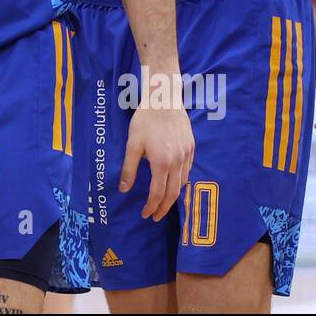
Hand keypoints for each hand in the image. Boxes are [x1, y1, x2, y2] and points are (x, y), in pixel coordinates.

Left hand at [121, 89, 193, 220]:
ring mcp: (187, 155)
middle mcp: (178, 162)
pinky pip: (188, 171)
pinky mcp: (191, 147)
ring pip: (183, 183)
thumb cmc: (145, 120)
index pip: (157, 193)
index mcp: (162, 163)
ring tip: (164, 202)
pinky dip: (181, 181)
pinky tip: (173, 182)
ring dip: (173, 196)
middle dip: (164, 208)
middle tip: (156, 216)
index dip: (151, 206)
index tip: (145, 214)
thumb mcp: (132, 144)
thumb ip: (129, 169)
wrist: (164, 99)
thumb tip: (124, 189)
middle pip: (174, 193)